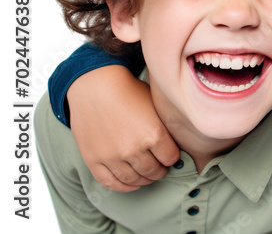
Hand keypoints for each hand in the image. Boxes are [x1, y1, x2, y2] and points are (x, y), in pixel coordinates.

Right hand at [66, 65, 179, 191]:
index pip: (171, 158)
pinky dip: (123, 186)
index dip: (172, 157)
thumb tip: (177, 145)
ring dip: (144, 180)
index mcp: (154, 133)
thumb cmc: (129, 91)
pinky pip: (110, 182)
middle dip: (160, 171)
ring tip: (148, 174)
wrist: (95, 85)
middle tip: (160, 167)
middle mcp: (133, 148)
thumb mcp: (156, 105)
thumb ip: (166, 126)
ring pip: (133, 179)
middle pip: (153, 171)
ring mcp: (112, 156)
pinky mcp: (93, 159)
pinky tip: (131, 184)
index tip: (170, 155)